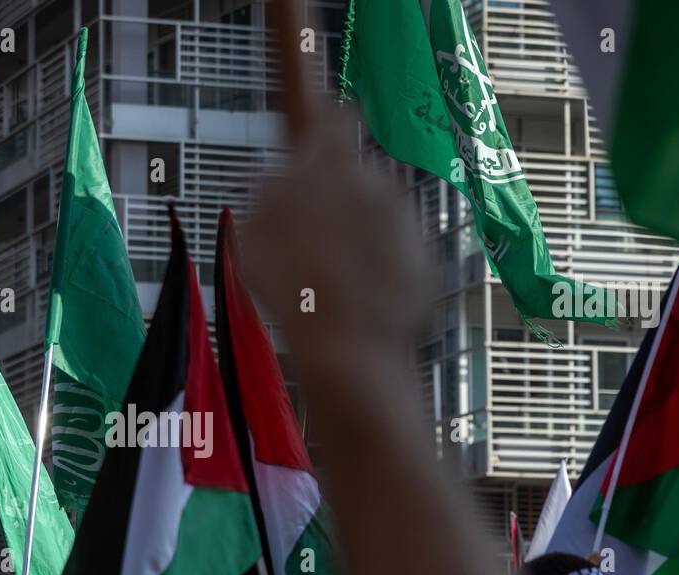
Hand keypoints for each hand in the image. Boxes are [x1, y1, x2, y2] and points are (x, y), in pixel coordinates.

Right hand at [243, 105, 428, 374]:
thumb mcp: (254, 243)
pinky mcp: (423, 253)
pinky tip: (362, 292)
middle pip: (357, 171)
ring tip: (338, 271)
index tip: (323, 129)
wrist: (348, 348)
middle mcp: (374, 184)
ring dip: (364, 226)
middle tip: (317, 231)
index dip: (327, 124)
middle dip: (341, 190)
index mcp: (329, 171)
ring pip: (381, 209)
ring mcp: (404, 219)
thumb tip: (268, 176)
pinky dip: (384, 260)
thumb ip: (264, 199)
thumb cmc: (292, 295)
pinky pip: (399, 246)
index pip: (334, 121)